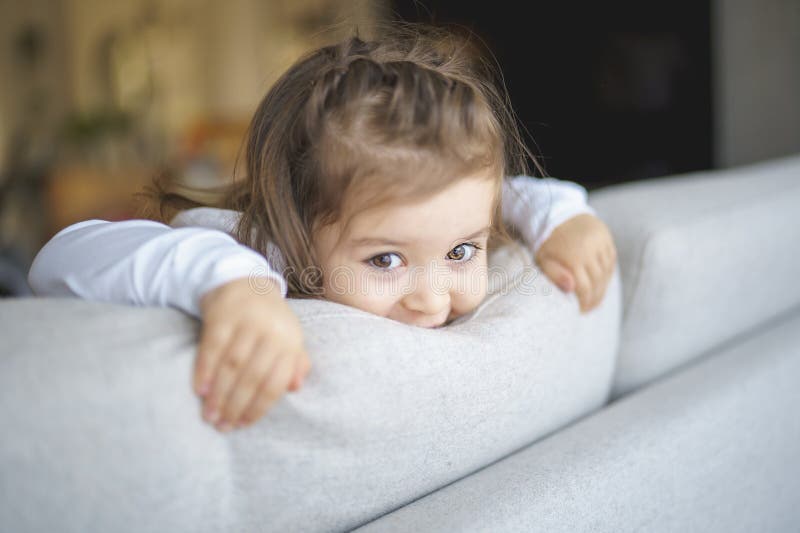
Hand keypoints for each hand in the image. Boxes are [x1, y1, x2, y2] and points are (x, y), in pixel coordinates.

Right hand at [195, 276, 311, 431]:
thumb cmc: (269, 319)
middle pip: (251, 377)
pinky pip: (212, 348)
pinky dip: (204, 371)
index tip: (243, 425)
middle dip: (235, 406)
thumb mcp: (289, 336)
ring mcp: (247, 321)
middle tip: (221, 426)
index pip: (275, 382)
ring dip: (218, 394)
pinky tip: (199, 390)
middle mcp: (271, 330)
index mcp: (290, 340)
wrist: (243, 281)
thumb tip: (295, 388)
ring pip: (231, 366)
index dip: (258, 407)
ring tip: (209, 415)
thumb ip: (295, 362)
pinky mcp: (223, 315)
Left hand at [534, 214, 616, 312]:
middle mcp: (590, 249)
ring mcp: (601, 243)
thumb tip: (571, 289)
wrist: (558, 213)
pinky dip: (607, 274)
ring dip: (602, 288)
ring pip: (606, 274)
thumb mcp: (543, 259)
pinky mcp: (607, 238)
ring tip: (595, 299)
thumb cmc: (547, 243)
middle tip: (589, 309)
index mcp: (573, 256)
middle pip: (598, 283)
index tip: (581, 311)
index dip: (584, 303)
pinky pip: (611, 262)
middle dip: (594, 299)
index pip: (584, 288)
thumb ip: (555, 275)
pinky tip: (600, 283)